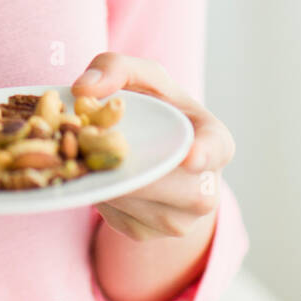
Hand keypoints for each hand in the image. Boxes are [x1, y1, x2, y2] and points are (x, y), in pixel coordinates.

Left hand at [71, 52, 234, 240]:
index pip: (217, 148)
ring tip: (86, 150)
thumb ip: (114, 67)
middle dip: (129, 164)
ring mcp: (179, 219)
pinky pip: (117, 217)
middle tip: (90, 140)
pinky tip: (94, 171)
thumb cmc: (152, 105)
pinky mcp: (146, 233)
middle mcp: (205, 187)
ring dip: (107, 178)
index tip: (191, 156)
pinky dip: (98, 193)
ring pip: (138, 203)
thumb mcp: (139, 76)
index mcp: (215, 141)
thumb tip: (83, 90)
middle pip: (171, 185)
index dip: (205, 152)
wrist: (148, 145)